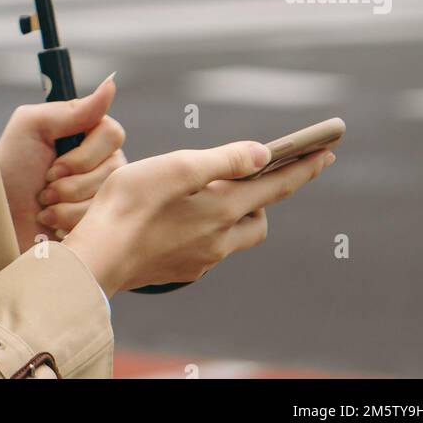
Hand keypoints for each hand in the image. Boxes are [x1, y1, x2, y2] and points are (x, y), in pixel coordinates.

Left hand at [0, 75, 125, 253]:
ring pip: (105, 198)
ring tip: (44, 206)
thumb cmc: (9, 168)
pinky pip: (99, 223)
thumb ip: (72, 109)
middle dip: (72, 183)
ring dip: (67, 205)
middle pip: (113, 169)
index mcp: (86, 134)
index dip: (85, 154)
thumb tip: (110, 84)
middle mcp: (99, 162)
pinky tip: (51, 224)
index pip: (113, 133)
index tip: (54, 164)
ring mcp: (99, 194)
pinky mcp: (95, 222)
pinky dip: (69, 224)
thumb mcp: (32, 127)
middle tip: (45, 187)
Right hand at [63, 141, 335, 296]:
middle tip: (265, 171)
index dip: (303, 168)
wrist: (95, 258)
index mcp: (222, 210)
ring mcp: (201, 260)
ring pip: (235, 235)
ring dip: (237, 212)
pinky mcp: (181, 270)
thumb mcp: (176, 167)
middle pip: (261, 217)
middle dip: (269, 194)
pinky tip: (186, 216)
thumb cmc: (128, 205)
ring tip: (216, 190)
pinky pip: (210, 247)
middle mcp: (219, 241)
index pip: (276, 186)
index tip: (327, 152)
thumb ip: (224, 160)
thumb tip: (264, 155)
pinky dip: (211, 227)